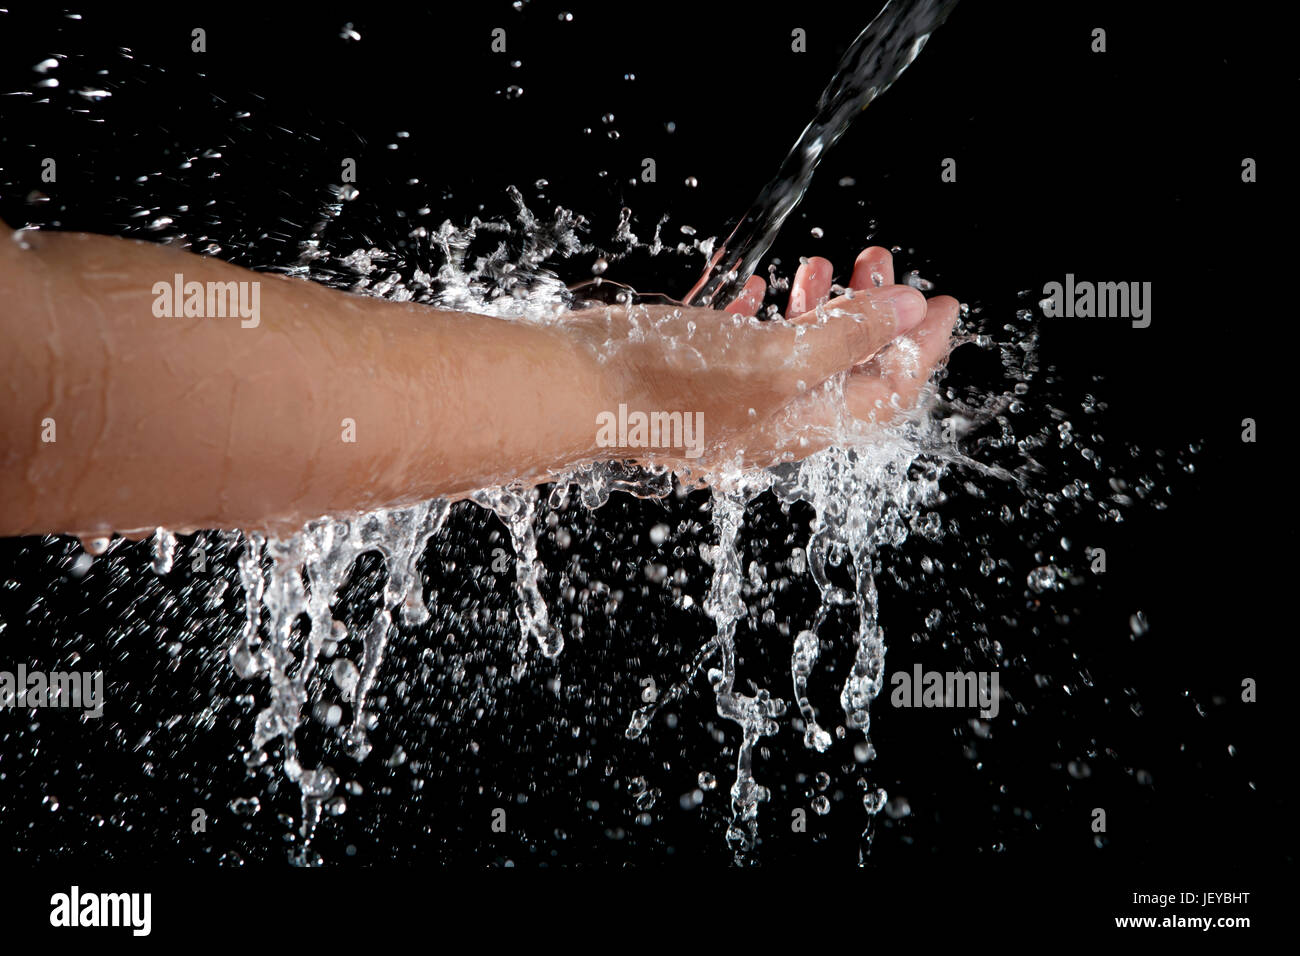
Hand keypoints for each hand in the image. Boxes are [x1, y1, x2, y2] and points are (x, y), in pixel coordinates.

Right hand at [567, 246, 958, 473]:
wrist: (569, 390)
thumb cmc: (664, 381)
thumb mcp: (775, 356)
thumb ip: (847, 334)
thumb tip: (911, 310)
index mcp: (799, 425)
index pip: (887, 392)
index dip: (923, 347)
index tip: (943, 300)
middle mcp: (768, 422)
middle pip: (845, 373)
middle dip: (873, 315)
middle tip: (878, 260)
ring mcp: (728, 403)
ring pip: (796, 358)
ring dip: (821, 310)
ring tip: (820, 265)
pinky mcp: (690, 380)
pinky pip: (742, 350)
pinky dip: (762, 318)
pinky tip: (756, 291)